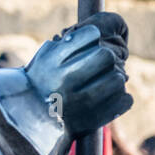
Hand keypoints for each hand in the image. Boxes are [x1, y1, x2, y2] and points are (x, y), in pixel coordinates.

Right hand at [0, 12, 131, 154]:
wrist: (31, 120)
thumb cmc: (42, 82)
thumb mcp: (44, 57)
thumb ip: (66, 43)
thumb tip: (96, 34)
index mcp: (52, 61)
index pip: (91, 35)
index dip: (93, 37)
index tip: (90, 44)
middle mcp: (64, 80)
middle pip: (106, 55)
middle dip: (107, 57)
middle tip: (102, 63)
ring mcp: (79, 102)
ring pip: (117, 78)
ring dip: (116, 77)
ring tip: (106, 81)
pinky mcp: (92, 119)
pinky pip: (124, 100)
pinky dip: (121, 97)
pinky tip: (110, 97)